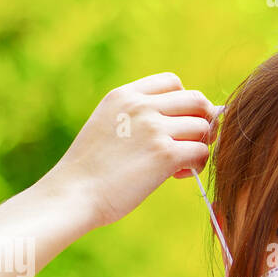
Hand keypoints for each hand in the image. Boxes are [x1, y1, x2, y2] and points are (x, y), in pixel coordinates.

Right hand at [37, 72, 218, 229]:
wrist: (74, 194)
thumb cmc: (91, 170)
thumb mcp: (107, 125)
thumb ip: (137, 117)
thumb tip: (178, 120)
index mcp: (124, 95)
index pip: (172, 82)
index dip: (184, 103)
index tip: (176, 124)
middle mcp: (140, 106)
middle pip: (196, 100)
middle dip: (202, 121)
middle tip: (192, 143)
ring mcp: (154, 128)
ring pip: (203, 127)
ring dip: (200, 146)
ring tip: (180, 164)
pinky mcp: (165, 154)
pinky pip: (201, 151)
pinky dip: (199, 164)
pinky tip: (179, 175)